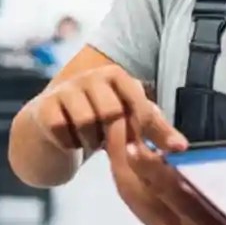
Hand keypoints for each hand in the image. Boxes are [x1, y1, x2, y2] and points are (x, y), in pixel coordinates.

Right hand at [24, 65, 186, 155]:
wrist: (49, 128)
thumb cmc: (97, 123)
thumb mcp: (128, 122)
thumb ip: (155, 130)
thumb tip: (182, 148)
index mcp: (117, 76)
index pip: (138, 101)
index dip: (147, 127)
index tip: (157, 147)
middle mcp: (91, 76)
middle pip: (111, 112)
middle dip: (113, 136)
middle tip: (109, 143)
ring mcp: (65, 89)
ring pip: (86, 122)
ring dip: (90, 141)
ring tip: (90, 140)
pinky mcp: (43, 107)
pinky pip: (62, 129)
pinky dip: (69, 142)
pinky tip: (70, 141)